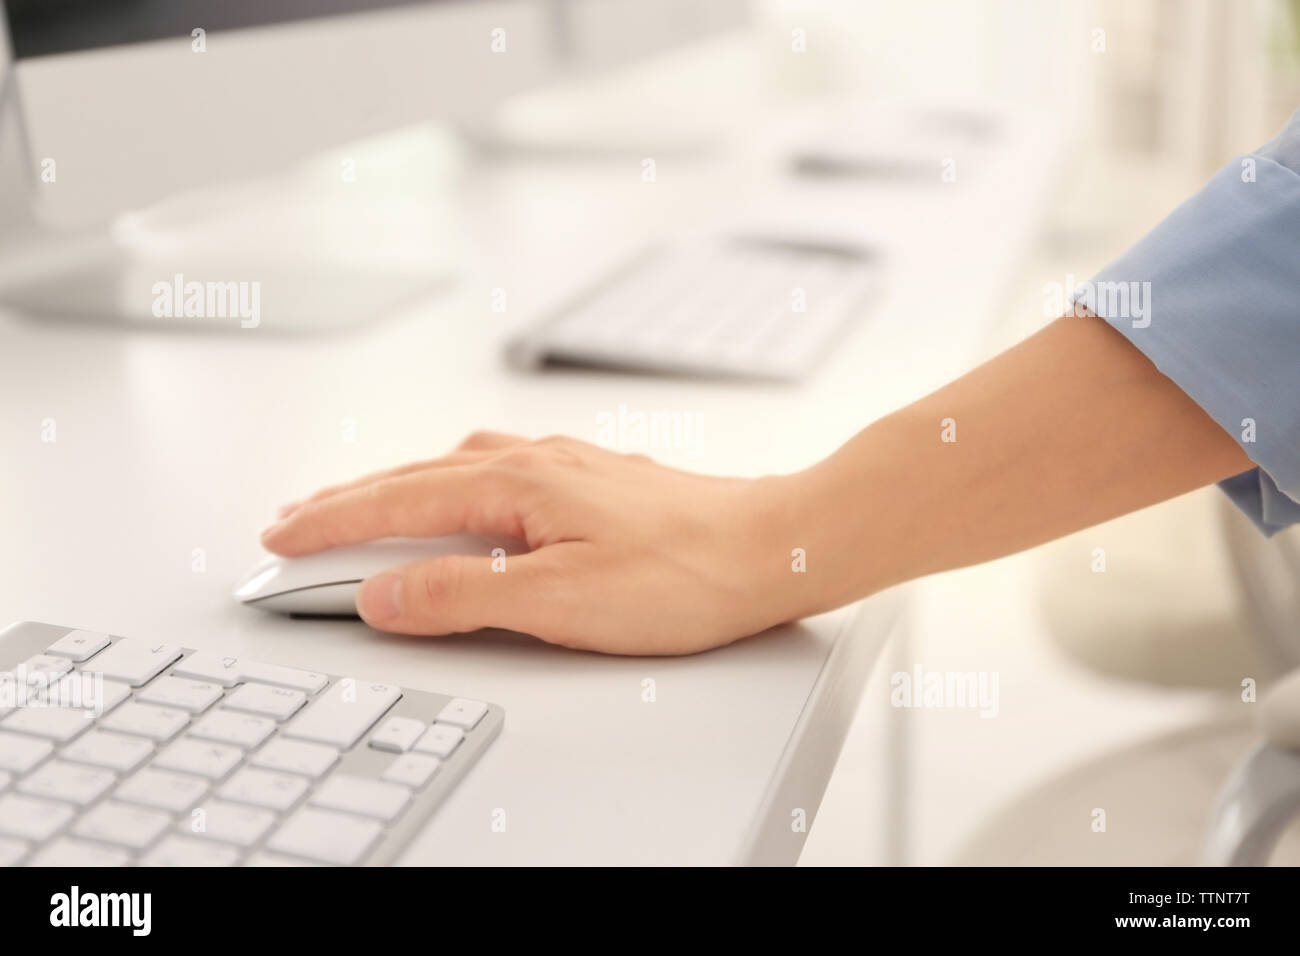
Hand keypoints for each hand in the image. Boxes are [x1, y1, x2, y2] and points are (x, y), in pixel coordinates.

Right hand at [260, 432, 814, 654]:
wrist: (779, 545)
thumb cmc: (688, 573)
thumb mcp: (559, 601)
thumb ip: (462, 596)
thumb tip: (384, 594)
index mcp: (516, 484)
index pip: (396, 504)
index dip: (330, 525)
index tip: (280, 539)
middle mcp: (537, 461)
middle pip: (416, 476)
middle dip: (347, 499)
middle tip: (293, 519)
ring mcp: (569, 466)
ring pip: (456, 467)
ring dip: (398, 487)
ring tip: (360, 503)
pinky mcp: (598, 481)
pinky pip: (500, 469)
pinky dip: (454, 481)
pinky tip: (467, 490)